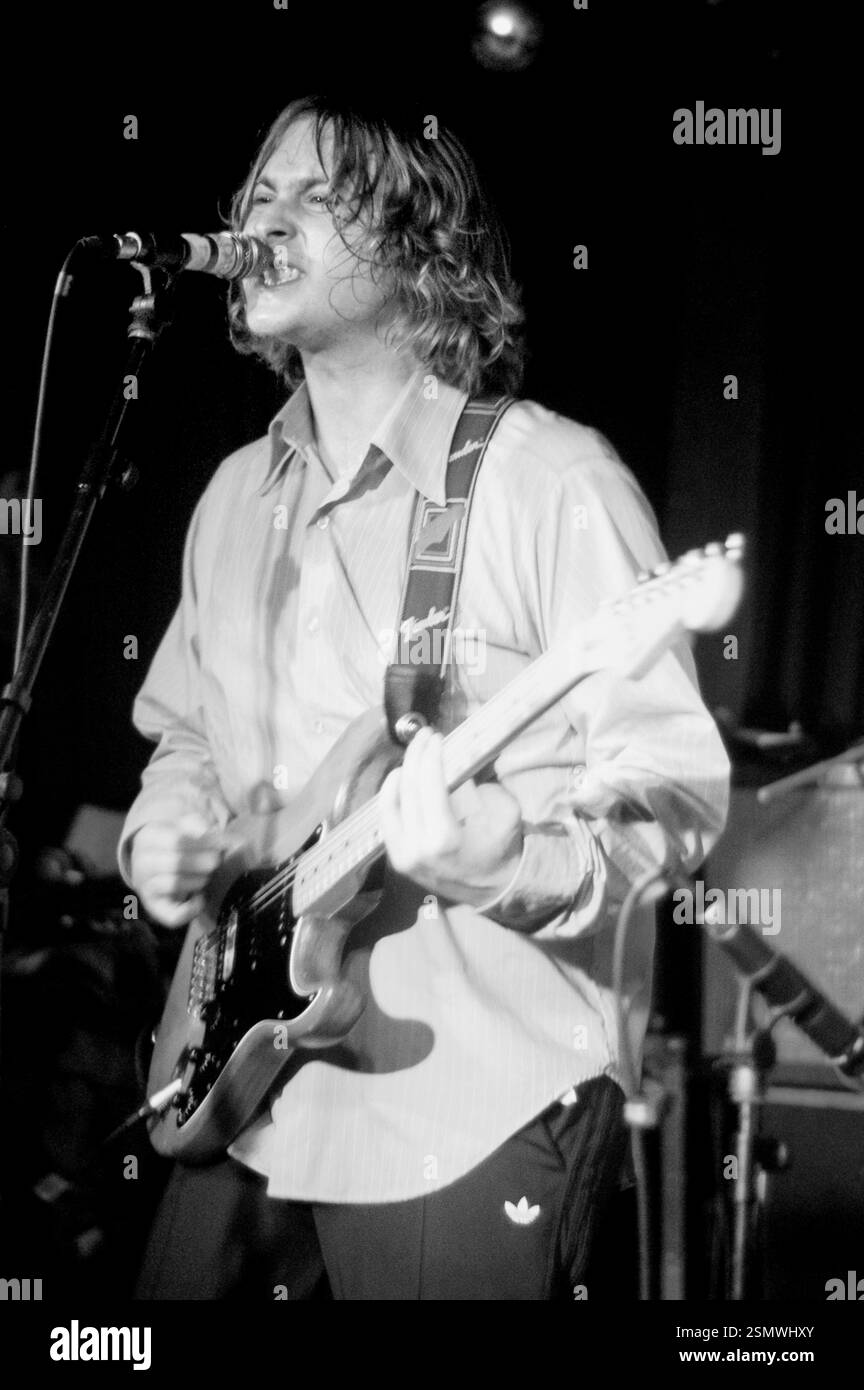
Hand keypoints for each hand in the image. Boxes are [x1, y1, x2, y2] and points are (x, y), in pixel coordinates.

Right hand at [129, 812, 224, 927]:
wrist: (156, 862)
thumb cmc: (176, 841)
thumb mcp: (184, 826)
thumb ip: (198, 824)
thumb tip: (209, 832)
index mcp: (147, 838)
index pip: (178, 840)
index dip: (204, 843)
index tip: (221, 844)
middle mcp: (141, 863)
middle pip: (176, 862)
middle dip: (204, 862)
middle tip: (217, 861)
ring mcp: (145, 887)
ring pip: (174, 884)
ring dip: (199, 880)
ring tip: (208, 875)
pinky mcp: (155, 908)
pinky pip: (172, 916)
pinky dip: (191, 910)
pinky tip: (201, 898)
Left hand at [378, 727, 523, 907]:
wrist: (494, 891)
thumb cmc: (502, 850)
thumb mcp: (503, 814)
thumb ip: (481, 785)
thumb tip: (457, 758)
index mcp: (444, 838)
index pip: (429, 784)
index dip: (430, 755)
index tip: (436, 737)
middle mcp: (417, 847)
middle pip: (407, 789)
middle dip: (415, 757)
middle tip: (424, 737)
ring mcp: (403, 856)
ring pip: (389, 803)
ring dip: (399, 774)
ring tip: (412, 755)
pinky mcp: (398, 859)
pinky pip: (387, 820)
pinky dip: (392, 796)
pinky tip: (401, 779)